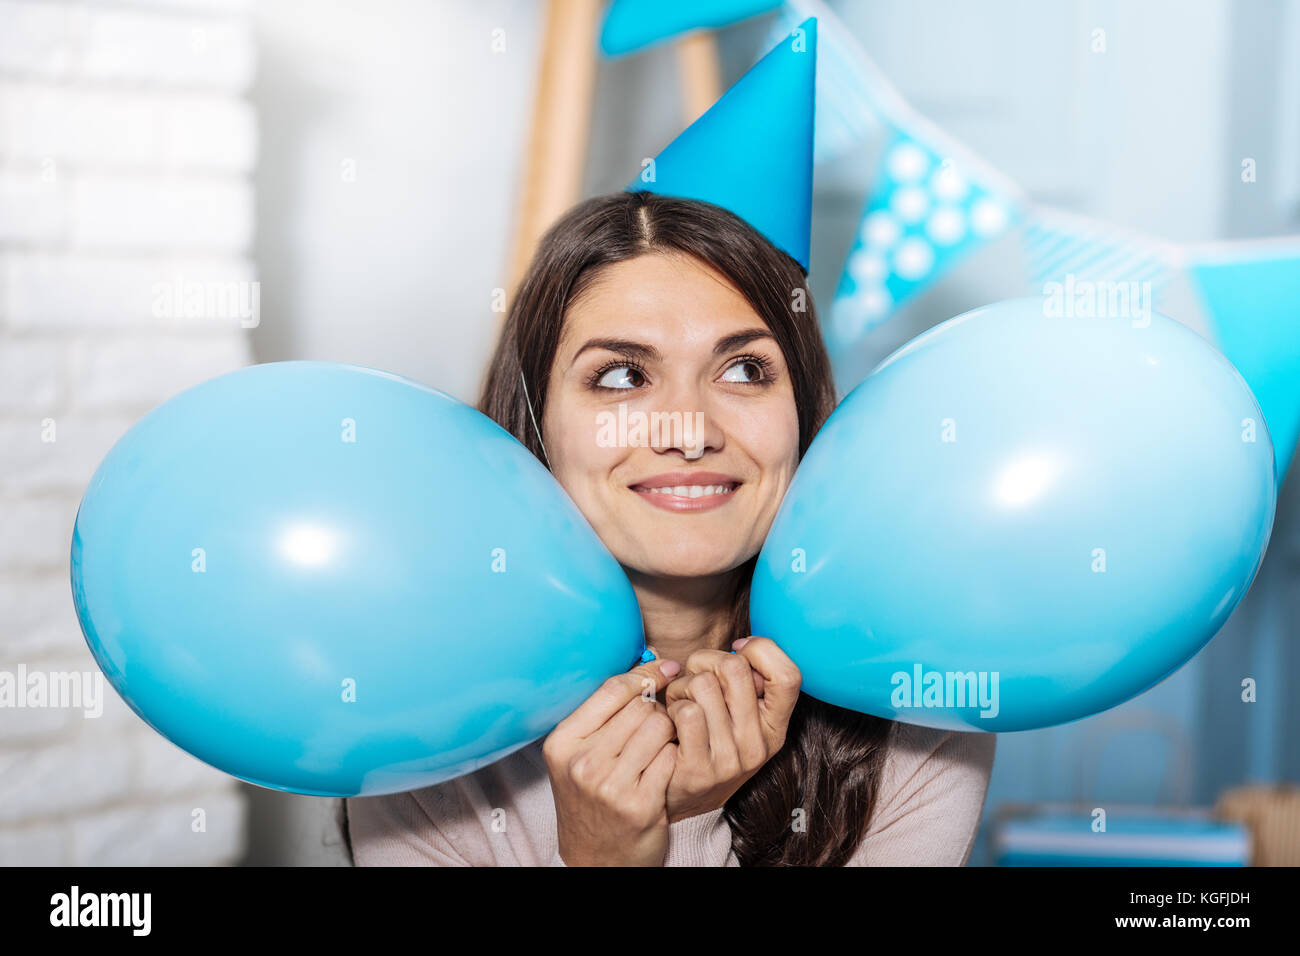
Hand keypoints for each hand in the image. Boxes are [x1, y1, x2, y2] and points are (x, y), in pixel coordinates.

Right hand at [542, 657, 680, 865]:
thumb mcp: (581, 753)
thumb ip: (606, 712)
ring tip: (659, 747)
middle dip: (656, 710)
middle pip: (640, 707)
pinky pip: (671, 758)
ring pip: (660, 727)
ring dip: (668, 733)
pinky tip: (662, 770)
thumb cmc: (592, 797)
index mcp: (563, 743)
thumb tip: (655, 663)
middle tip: (656, 726)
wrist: (595, 859)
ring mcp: (610, 786)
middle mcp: (582, 763)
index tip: (666, 669)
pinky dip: (673, 759)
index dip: (645, 675)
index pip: (613, 689)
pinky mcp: (640, 805)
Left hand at [662, 637, 800, 822]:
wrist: (680, 799)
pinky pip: (686, 712)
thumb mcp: (738, 716)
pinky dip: (672, 705)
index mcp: (774, 727)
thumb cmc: (705, 740)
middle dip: (704, 661)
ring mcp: (731, 760)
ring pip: (703, 685)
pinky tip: (670, 718)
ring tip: (679, 701)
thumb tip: (739, 648)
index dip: (762, 650)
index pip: (789, 676)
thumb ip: (743, 684)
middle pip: (735, 668)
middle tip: (693, 678)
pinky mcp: (700, 769)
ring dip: (681, 685)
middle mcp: (758, 745)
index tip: (736, 651)